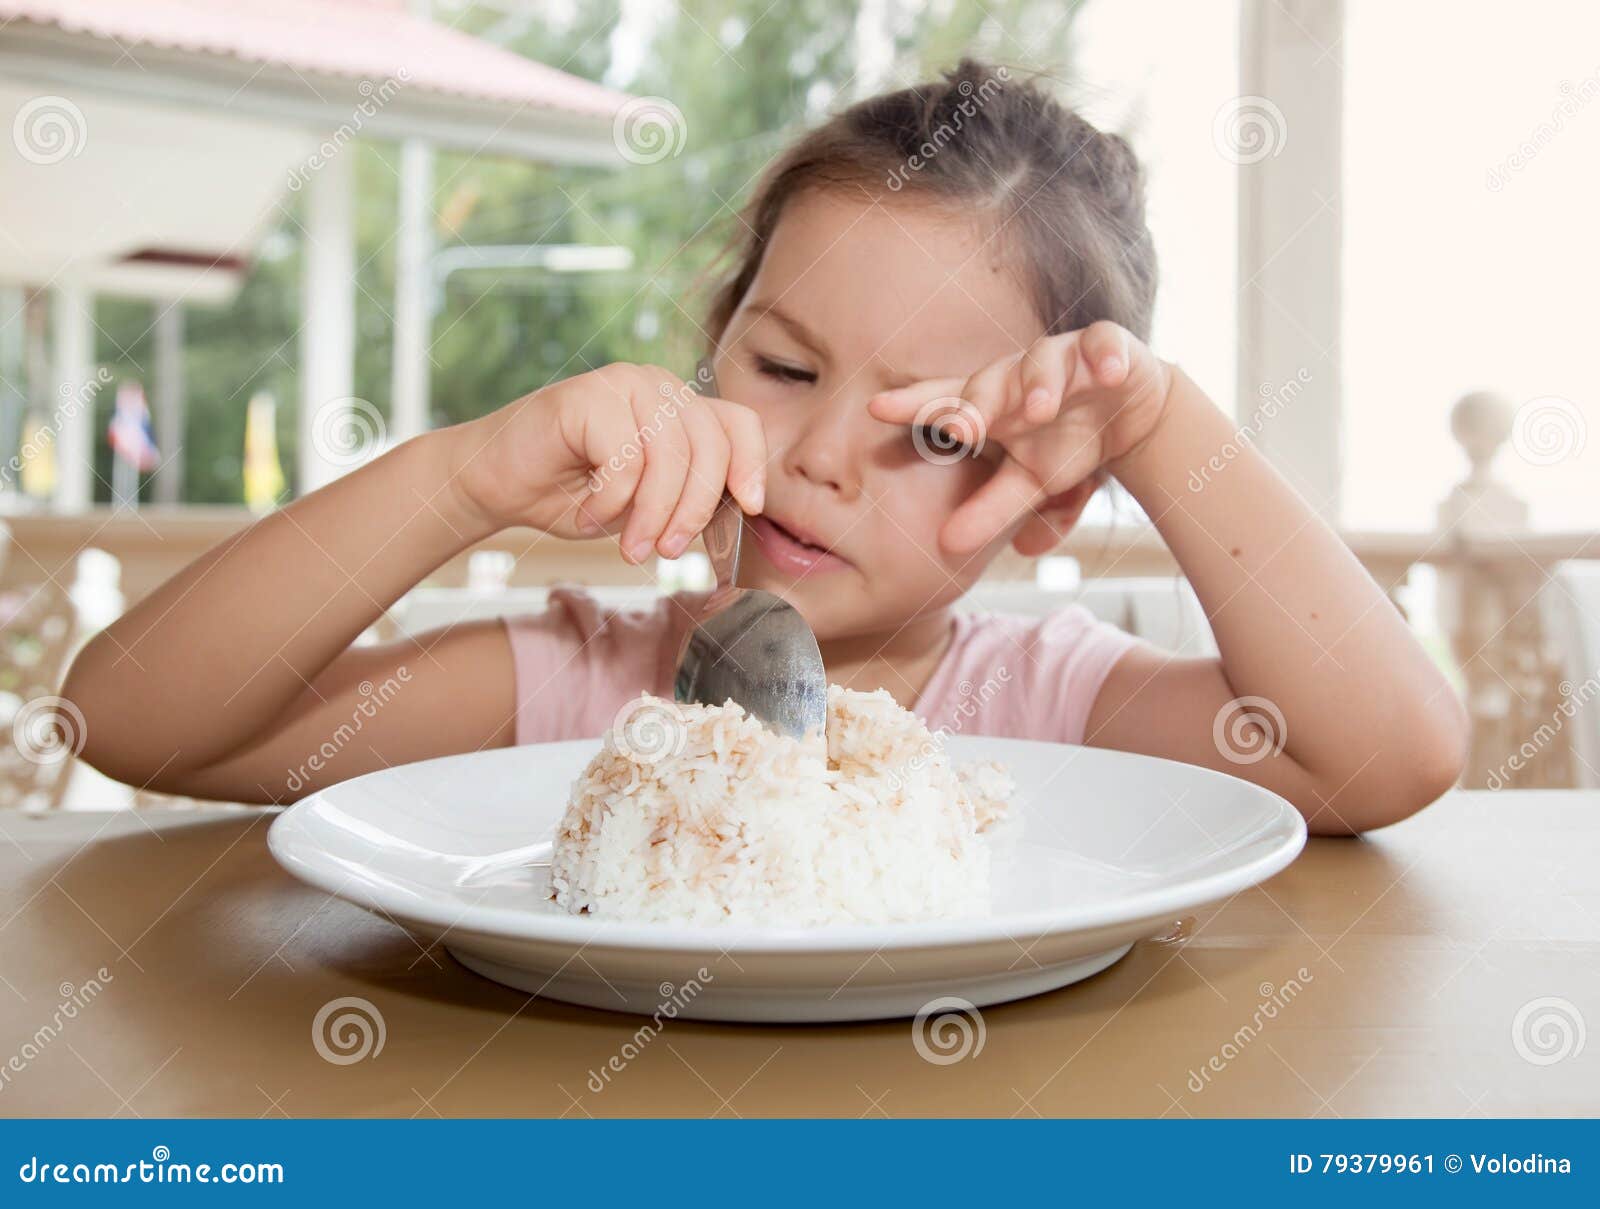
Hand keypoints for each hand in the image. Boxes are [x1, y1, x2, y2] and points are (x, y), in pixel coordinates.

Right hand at [447, 363, 766, 561]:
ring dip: (651, 515)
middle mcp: (658, 386)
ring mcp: (624, 383)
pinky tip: (586, 513)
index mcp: (679, 408)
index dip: (751, 466)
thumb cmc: (571, 495)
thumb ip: (687, 498)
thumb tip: (739, 512)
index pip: (738, 425)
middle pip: (710, 447)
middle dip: (695, 510)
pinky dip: (610, 502)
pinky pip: (626, 460)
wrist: (495, 484)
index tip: (750, 508)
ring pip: (671, 457)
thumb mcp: (644, 504)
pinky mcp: (589, 394)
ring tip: (629, 548)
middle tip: (666, 552)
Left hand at [867, 320, 1172, 554]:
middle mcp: (1017, 376)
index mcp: (991, 406)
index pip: (944, 402)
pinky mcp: (1107, 348)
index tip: (876, 408)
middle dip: (976, 404)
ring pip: (1044, 362)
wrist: (1129, 415)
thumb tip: (947, 548)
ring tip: (1040, 410)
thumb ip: (989, 511)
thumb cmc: (1065, 443)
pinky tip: (1108, 374)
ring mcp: (1062, 358)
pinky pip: (1104, 345)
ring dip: (1040, 384)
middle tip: (960, 428)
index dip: (912, 404)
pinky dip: (1106, 358)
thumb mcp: (1029, 482)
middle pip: (989, 383)